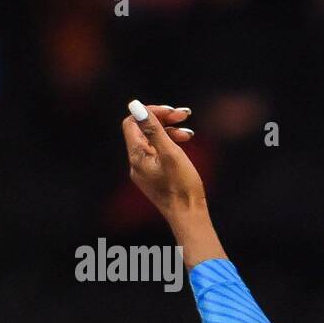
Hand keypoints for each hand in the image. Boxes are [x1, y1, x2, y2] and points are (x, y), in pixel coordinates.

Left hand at [121, 101, 202, 217]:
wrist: (189, 217)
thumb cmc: (182, 187)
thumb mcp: (171, 153)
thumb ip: (154, 129)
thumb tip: (136, 105)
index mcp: (137, 156)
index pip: (133, 123)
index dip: (150, 112)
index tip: (172, 112)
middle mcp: (136, 163)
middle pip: (143, 131)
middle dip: (163, 120)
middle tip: (185, 115)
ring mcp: (145, 171)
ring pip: (152, 142)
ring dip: (170, 132)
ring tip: (190, 134)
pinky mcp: (155, 177)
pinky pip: (158, 154)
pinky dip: (170, 145)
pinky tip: (184, 145)